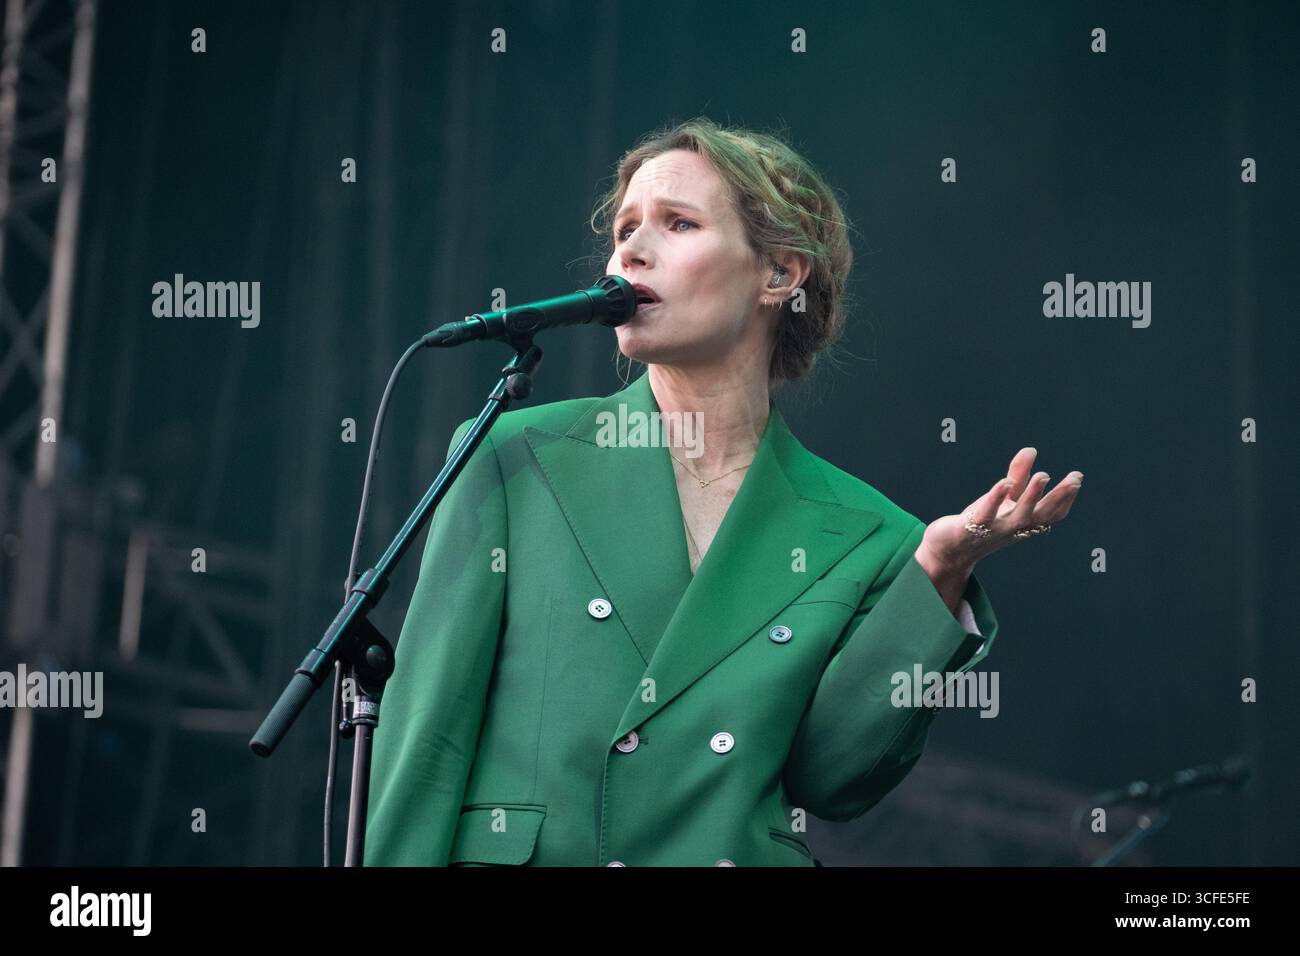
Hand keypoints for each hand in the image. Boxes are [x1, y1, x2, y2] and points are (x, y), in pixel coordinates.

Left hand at [917, 447, 1082, 573]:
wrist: (950, 550)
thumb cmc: (981, 522)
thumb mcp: (1003, 498)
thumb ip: (1017, 475)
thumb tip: (1031, 449)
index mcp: (1024, 521)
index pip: (1051, 513)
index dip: (1066, 498)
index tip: (1077, 477)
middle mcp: (1014, 527)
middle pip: (1042, 514)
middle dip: (1059, 497)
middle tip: (1075, 479)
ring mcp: (996, 529)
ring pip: (1019, 515)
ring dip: (1033, 496)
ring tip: (1043, 475)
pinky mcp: (973, 528)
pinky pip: (987, 514)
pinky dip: (996, 498)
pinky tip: (1005, 482)